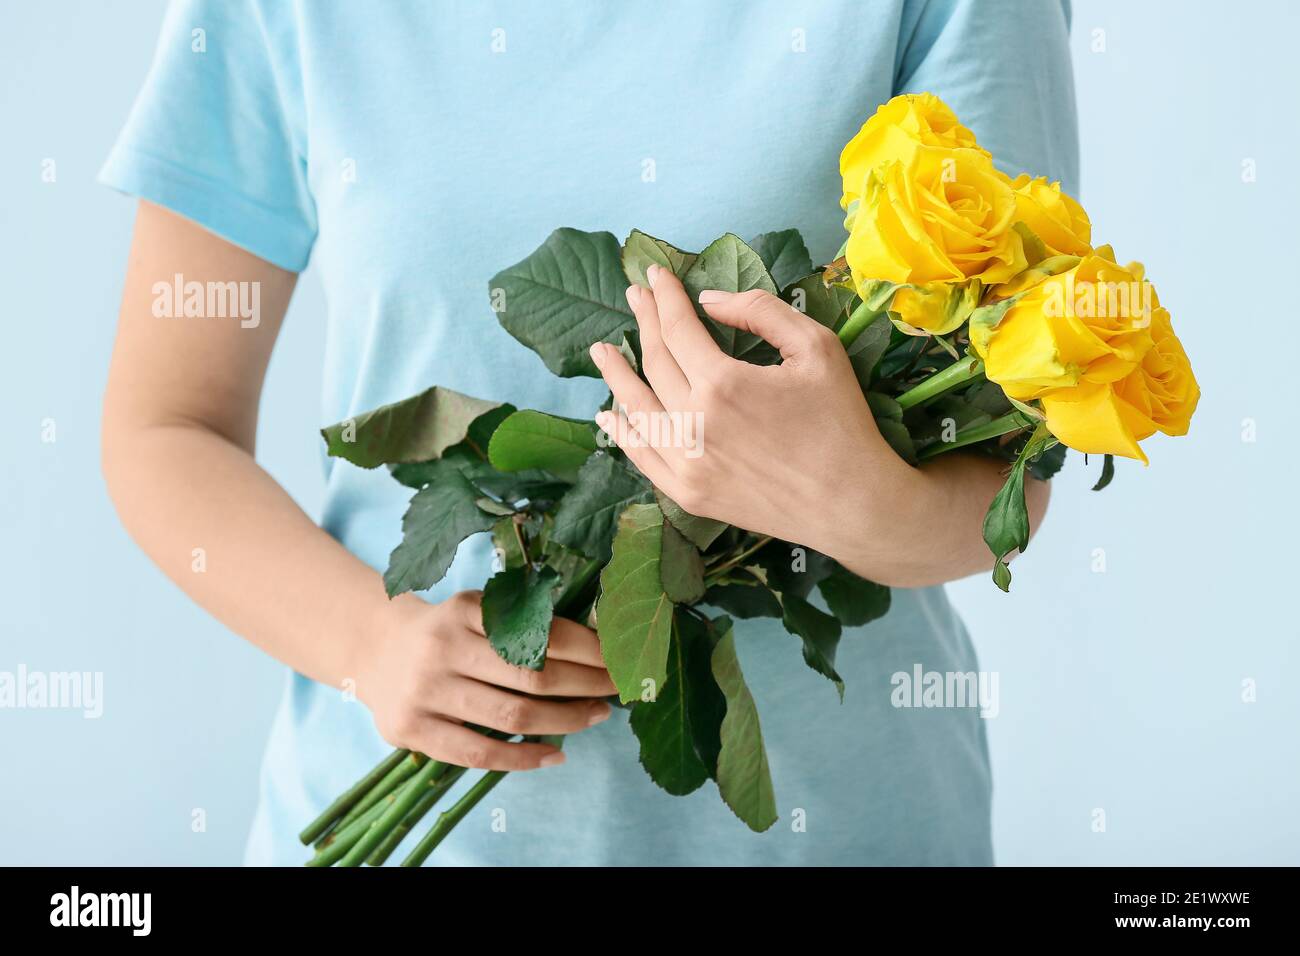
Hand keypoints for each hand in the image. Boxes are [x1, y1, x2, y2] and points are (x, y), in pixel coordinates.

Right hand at [357, 591, 615, 770]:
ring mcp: (426, 691)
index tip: (618, 660)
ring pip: (511, 716)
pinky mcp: (412, 729)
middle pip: (532, 676)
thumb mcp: (475, 609)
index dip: (588, 650)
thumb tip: (595, 643)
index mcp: (465, 611)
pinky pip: (479, 753)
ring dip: (565, 721)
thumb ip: (520, 620)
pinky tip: (555, 755)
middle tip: (616, 690)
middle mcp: (444, 648)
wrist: (374, 648)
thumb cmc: (445, 630)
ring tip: (595, 717)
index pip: (541, 632)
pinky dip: (523, 759)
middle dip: (585, 685)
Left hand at [589, 264, 908, 556]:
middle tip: (633, 296)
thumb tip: (709, 300)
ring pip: (637, 410)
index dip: (664, 297)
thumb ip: (760, 312)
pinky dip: (621, 433)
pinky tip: (609, 414)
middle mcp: (692, 423)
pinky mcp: (688, 494)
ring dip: (616, 375)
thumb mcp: (816, 348)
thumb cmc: (841, 422)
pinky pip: (642, 457)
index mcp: (723, 383)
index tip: (654, 274)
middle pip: (654, 362)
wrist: (851, 504)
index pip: (677, 328)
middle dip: (642, 322)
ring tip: (601, 350)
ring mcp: (685, 464)